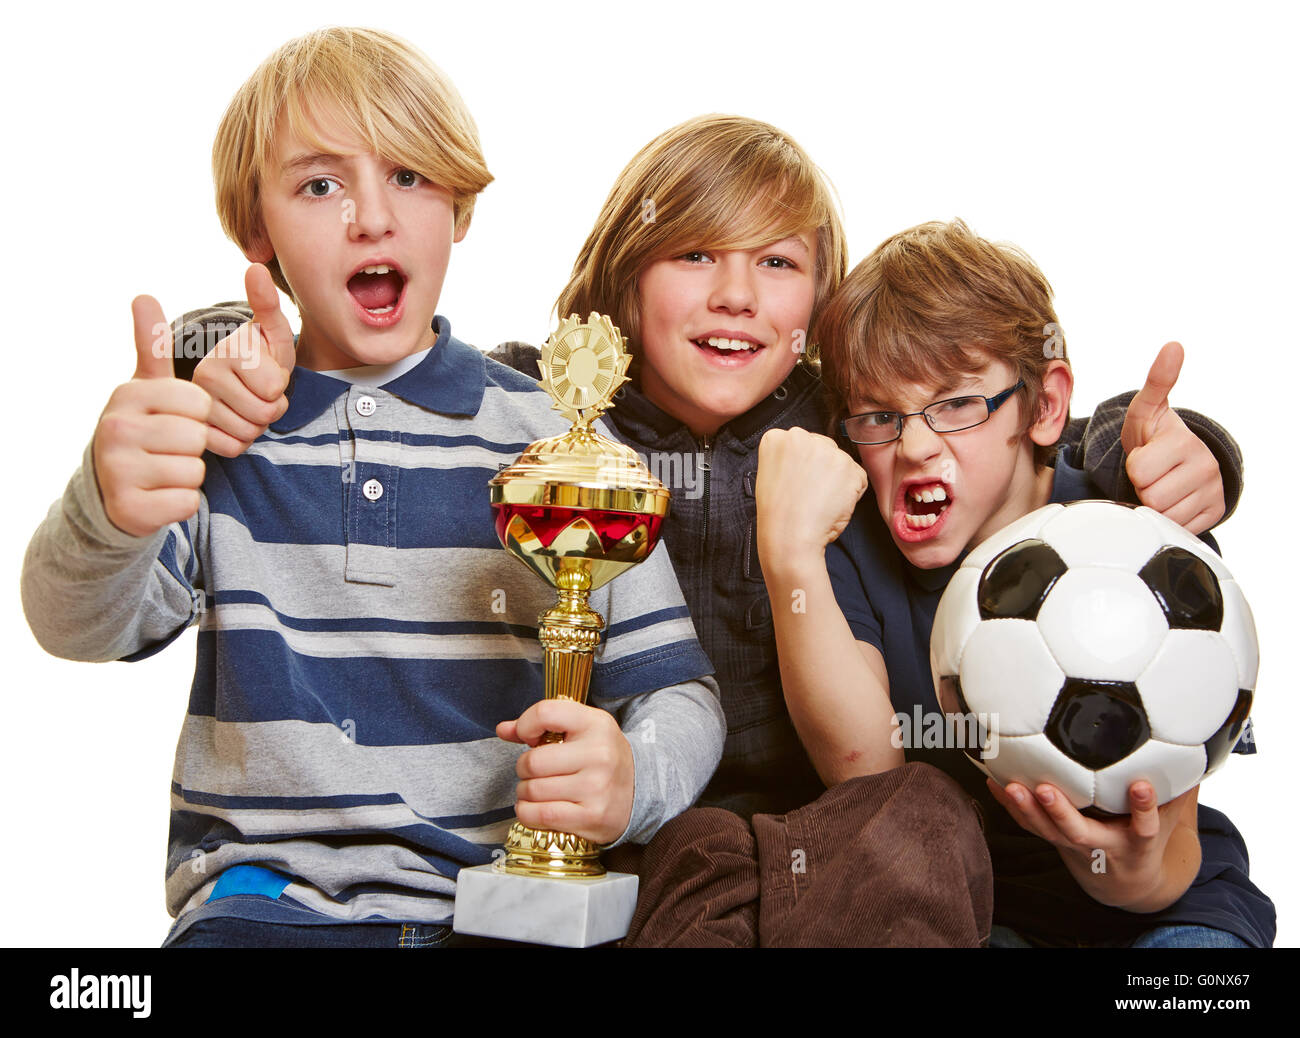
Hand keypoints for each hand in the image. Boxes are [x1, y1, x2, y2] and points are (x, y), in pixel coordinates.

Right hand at [91, 296, 211, 537]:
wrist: (110, 491)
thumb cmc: (143, 431)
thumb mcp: (146, 389)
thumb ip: (151, 346)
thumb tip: (143, 295)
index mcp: (127, 394)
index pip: (200, 401)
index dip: (198, 416)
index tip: (173, 420)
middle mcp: (116, 428)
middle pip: (198, 437)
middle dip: (194, 448)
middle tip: (167, 450)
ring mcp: (118, 470)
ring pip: (195, 470)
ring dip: (188, 475)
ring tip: (161, 471)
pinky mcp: (129, 508)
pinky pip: (187, 501)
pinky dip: (181, 502)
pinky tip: (158, 496)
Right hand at [193, 264, 295, 457]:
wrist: (223, 391)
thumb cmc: (258, 362)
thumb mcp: (270, 335)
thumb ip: (267, 306)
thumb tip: (256, 268)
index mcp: (223, 355)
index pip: (274, 390)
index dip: (280, 389)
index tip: (265, 376)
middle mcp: (202, 378)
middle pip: (264, 414)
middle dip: (270, 409)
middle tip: (256, 395)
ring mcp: (193, 407)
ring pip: (249, 435)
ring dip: (256, 427)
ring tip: (244, 408)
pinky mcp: (192, 432)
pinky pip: (233, 449)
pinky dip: (239, 443)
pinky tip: (230, 427)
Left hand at [497, 699, 634, 845]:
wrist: (640, 791)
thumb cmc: (601, 757)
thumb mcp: (581, 729)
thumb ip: (542, 724)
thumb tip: (503, 729)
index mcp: (596, 723)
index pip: (545, 712)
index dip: (525, 725)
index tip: (528, 737)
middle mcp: (599, 754)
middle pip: (532, 761)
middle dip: (524, 768)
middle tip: (535, 772)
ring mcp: (597, 787)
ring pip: (532, 790)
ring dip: (525, 793)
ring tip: (538, 790)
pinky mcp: (592, 817)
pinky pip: (540, 815)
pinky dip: (527, 813)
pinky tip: (534, 808)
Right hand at [756, 427, 869, 569]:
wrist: (788, 536)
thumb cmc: (778, 514)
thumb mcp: (770, 475)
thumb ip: (788, 458)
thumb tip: (809, 458)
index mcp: (776, 438)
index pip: (800, 444)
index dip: (802, 467)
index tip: (795, 482)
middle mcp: (800, 437)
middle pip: (823, 448)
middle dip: (822, 469)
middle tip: (809, 494)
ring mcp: (826, 450)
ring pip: (841, 462)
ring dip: (837, 480)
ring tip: (819, 501)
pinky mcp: (849, 466)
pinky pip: (858, 477)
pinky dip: (851, 493)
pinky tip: (832, 504)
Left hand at [988, 777, 1198, 911]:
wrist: (1126, 884)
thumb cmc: (1147, 838)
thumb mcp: (1171, 820)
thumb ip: (1180, 787)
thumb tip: (1199, 742)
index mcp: (1137, 841)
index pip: (1146, 825)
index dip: (1145, 808)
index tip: (1143, 786)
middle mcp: (1103, 846)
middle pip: (1080, 833)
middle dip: (1062, 813)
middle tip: (1046, 790)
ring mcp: (1074, 845)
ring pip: (1047, 832)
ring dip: (1026, 810)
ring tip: (1010, 786)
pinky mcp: (1054, 841)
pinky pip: (1029, 825)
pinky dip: (1010, 806)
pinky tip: (992, 781)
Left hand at [1120, 342, 1224, 533]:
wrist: (1178, 460)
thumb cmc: (1155, 435)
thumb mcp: (1147, 409)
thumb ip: (1156, 381)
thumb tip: (1173, 346)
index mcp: (1184, 441)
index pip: (1139, 472)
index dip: (1133, 467)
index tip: (1144, 456)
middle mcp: (1205, 466)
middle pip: (1150, 496)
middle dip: (1143, 487)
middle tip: (1152, 474)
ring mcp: (1212, 491)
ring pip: (1163, 514)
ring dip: (1155, 504)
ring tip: (1162, 484)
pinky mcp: (1214, 512)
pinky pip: (1178, 527)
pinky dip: (1170, 518)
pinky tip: (1175, 499)